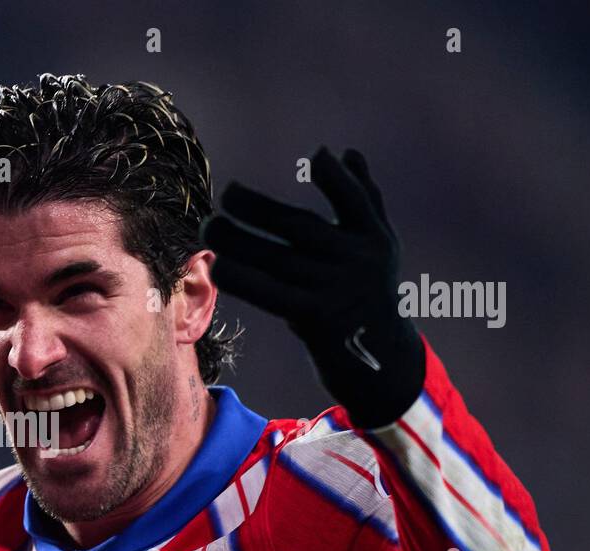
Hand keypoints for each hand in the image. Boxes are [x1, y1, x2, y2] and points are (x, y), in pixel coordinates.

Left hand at [202, 146, 424, 427]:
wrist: (379, 359)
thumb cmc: (370, 291)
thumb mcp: (377, 245)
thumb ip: (363, 197)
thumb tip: (344, 152)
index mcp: (375, 238)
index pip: (356, 199)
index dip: (337, 178)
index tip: (317, 154)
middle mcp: (358, 261)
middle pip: (301, 227)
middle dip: (260, 209)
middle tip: (227, 194)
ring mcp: (334, 290)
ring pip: (278, 259)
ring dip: (239, 242)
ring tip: (210, 226)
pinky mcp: (313, 318)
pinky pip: (270, 293)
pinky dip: (242, 279)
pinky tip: (217, 266)